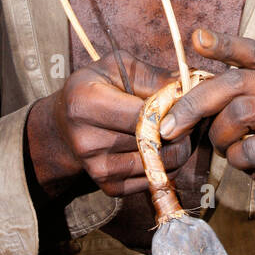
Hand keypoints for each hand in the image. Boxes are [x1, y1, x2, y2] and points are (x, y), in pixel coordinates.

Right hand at [26, 51, 192, 198]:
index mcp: (85, 105)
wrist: (64, 125)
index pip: (143, 115)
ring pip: (159, 164)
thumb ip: (153, 76)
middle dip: (180, 130)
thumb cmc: (95, 88)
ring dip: (178, 150)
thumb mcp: (116, 68)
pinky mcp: (109, 187)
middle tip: (189, 118)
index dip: (172, 109)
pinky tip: (164, 149)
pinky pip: (153, 180)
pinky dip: (167, 166)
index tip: (184, 102)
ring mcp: (97, 168)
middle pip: (152, 141)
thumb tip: (190, 84)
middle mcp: (87, 141)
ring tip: (178, 132)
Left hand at [159, 30, 254, 219]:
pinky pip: (250, 148)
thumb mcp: (254, 114)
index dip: (224, 44)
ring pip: (239, 113)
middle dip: (195, 104)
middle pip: (235, 82)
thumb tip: (181, 93)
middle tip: (170, 127)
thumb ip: (229, 98)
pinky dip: (236, 159)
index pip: (253, 52)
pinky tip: (246, 163)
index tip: (197, 38)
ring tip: (227, 148)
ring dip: (220, 137)